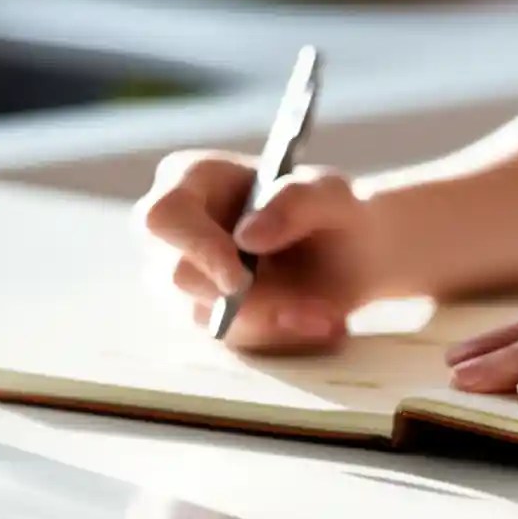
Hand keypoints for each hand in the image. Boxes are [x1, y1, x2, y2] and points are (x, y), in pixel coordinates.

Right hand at [134, 149, 384, 351]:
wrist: (353, 256)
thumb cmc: (334, 210)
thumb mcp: (333, 195)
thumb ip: (297, 201)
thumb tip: (247, 236)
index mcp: (193, 180)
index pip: (164, 215)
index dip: (195, 247)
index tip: (240, 278)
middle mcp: (177, 231)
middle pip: (176, 276)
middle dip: (249, 299)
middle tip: (313, 307)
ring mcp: (187, 278)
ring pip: (207, 316)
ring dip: (273, 320)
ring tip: (326, 312)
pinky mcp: (206, 316)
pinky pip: (231, 338)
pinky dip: (277, 335)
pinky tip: (317, 321)